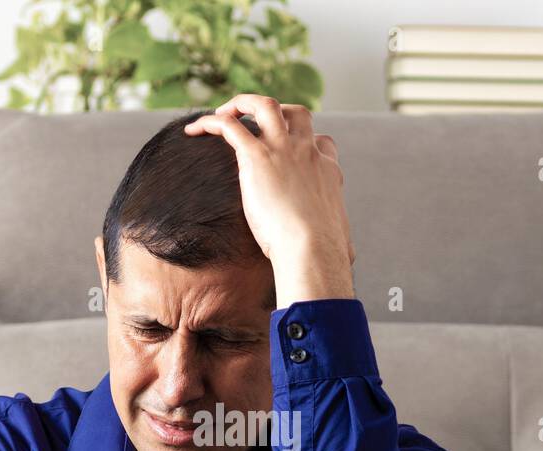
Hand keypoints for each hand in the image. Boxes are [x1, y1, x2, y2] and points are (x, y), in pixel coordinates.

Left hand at [184, 94, 354, 305]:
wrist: (312, 248)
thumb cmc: (325, 253)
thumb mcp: (341, 240)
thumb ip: (341, 240)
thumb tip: (348, 255)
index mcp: (327, 171)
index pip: (322, 143)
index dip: (308, 143)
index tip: (293, 155)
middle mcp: (308, 152)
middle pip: (297, 113)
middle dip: (278, 111)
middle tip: (256, 122)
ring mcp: (283, 149)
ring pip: (264, 105)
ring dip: (243, 104)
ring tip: (224, 113)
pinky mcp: (257, 155)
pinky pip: (229, 125)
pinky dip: (210, 122)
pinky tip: (195, 130)